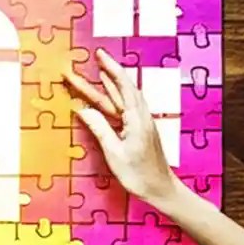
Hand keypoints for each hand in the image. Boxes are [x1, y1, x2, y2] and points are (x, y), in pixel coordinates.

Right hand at [64, 49, 185, 203]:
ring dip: (111, 83)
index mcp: (136, 118)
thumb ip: (99, 128)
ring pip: (124, 97)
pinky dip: (115, 97)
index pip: (122, 86)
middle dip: (107, 72)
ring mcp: (140, 122)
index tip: (99, 55)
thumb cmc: (138, 174)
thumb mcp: (114, 153)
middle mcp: (140, 116)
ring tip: (98, 70)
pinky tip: (109, 95)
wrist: (161, 189)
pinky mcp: (139, 130)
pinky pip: (124, 108)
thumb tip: (82, 110)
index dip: (111, 68)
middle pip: (121, 89)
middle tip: (94, 58)